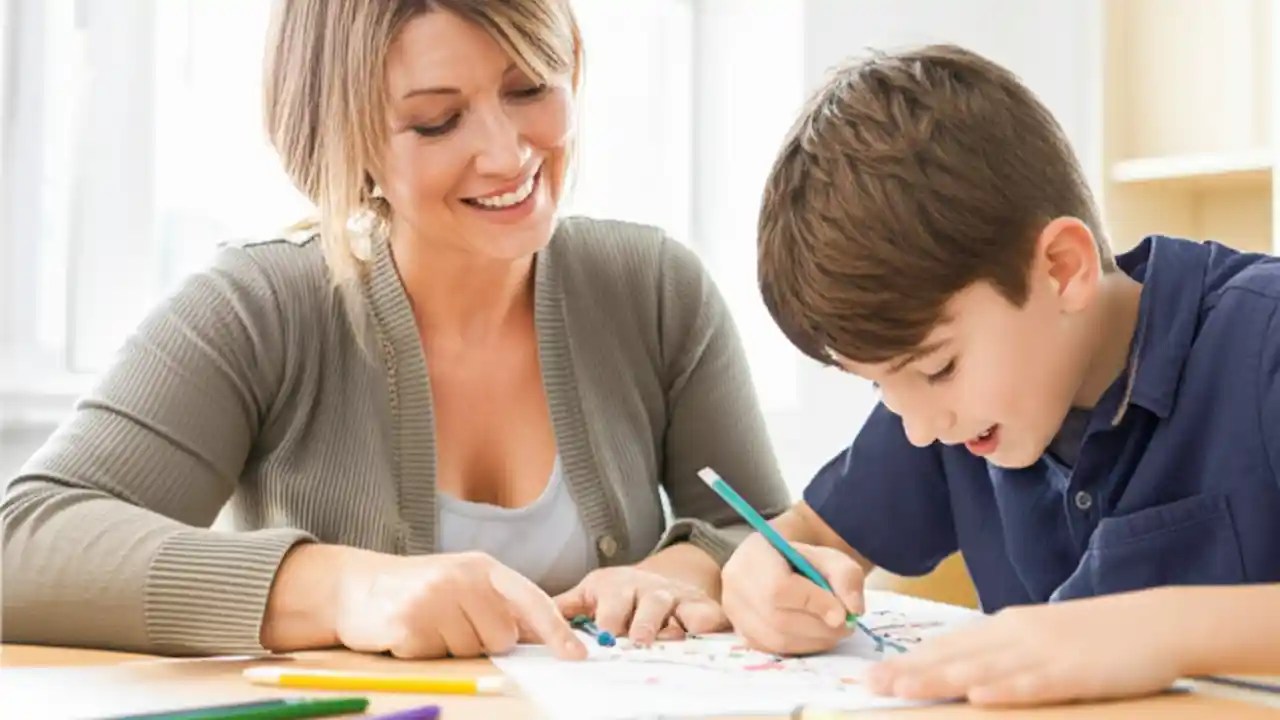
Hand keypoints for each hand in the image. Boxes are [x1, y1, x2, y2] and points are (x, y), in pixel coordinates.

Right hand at [333, 550, 586, 659]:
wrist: (356, 586)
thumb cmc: (420, 589)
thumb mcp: (464, 584)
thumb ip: (501, 604)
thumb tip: (546, 636)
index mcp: (483, 567)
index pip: (531, 600)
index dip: (556, 630)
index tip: (577, 654)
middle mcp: (462, 578)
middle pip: (501, 636)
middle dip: (482, 640)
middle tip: (452, 622)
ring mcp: (434, 599)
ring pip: (470, 651)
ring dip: (451, 647)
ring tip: (428, 623)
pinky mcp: (409, 623)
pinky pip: (437, 657)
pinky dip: (425, 652)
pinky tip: (410, 631)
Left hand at [554, 566, 727, 644]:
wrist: (660, 579)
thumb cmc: (618, 595)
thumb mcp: (589, 595)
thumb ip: (566, 609)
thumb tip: (531, 624)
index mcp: (617, 585)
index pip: (612, 600)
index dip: (610, 618)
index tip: (606, 635)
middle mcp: (649, 588)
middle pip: (648, 602)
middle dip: (644, 620)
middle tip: (639, 639)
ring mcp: (678, 597)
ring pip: (681, 606)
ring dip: (678, 622)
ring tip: (675, 637)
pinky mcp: (703, 608)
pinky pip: (711, 615)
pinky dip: (713, 623)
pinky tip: (711, 633)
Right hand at [721, 532, 864, 654]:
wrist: (782, 566)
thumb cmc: (805, 560)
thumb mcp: (831, 557)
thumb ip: (846, 576)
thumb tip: (853, 609)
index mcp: (753, 552)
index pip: (778, 587)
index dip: (812, 604)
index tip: (842, 613)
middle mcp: (734, 582)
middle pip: (775, 617)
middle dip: (817, 627)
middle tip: (845, 626)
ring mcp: (733, 610)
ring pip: (774, 638)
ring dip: (812, 641)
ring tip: (833, 631)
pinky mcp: (740, 632)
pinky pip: (772, 649)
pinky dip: (800, 647)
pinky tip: (815, 636)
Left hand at [867, 592, 1182, 706]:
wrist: (1158, 622)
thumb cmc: (1101, 635)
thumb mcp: (1044, 637)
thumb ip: (1006, 650)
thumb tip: (968, 670)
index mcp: (1009, 626)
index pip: (949, 644)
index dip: (909, 660)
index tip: (873, 673)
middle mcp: (1017, 635)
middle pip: (953, 655)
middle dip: (908, 672)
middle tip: (868, 685)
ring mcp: (1045, 652)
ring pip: (981, 668)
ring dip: (937, 680)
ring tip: (900, 690)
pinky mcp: (1074, 672)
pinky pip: (1033, 683)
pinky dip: (1004, 690)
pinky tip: (977, 697)